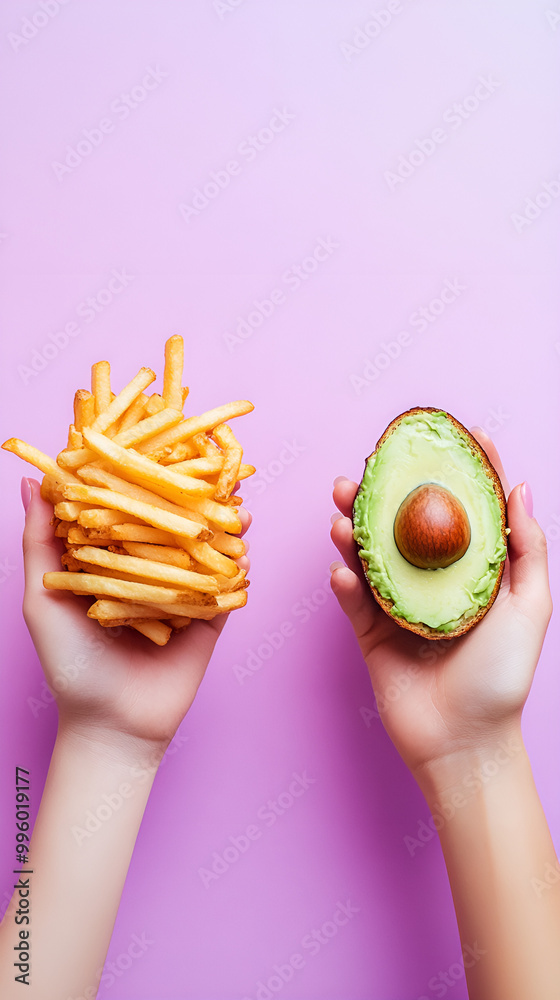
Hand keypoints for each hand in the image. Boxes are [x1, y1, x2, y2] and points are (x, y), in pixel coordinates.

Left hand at [20, 478, 250, 756]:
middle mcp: (148, 569)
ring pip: (206, 548)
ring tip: (231, 502)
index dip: (137, 475)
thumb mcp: (42, 596)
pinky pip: (227, 585)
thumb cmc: (70, 663)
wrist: (112, 724)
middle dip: (190, 493)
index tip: (150, 439)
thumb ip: (39, 539)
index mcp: (111, 560)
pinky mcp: (208, 617)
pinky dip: (238, 563)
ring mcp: (181, 592)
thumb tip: (30, 477)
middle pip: (172, 522)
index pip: (126, 507)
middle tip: (204, 463)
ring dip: (221, 523)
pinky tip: (242, 544)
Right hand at [330, 429, 551, 777]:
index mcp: (471, 574)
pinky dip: (344, 582)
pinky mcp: (371, 634)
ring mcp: (398, 607)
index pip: (462, 512)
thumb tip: (521, 488)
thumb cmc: (503, 677)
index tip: (450, 433)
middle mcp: (432, 583)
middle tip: (361, 471)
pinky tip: (341, 569)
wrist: (464, 742)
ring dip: (351, 532)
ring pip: (369, 557)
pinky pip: (353, 600)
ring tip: (338, 512)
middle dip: (380, 497)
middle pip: (402, 528)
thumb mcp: (529, 606)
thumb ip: (527, 548)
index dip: (457, 473)